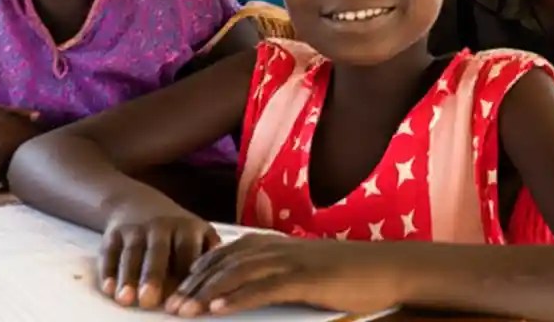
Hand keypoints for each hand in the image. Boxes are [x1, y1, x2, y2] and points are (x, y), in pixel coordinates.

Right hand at [98, 205, 220, 308]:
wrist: (136, 203)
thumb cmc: (176, 230)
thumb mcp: (197, 232)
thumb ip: (209, 254)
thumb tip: (220, 284)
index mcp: (187, 227)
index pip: (188, 254)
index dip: (186, 277)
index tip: (184, 301)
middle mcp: (161, 225)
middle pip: (157, 251)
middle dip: (153, 276)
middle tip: (149, 301)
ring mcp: (135, 228)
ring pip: (132, 253)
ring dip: (127, 277)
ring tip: (125, 300)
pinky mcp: (114, 233)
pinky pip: (109, 252)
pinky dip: (108, 271)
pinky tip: (108, 290)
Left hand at [166, 235, 405, 316]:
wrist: (386, 267)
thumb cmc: (346, 273)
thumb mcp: (303, 270)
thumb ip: (274, 274)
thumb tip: (245, 290)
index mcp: (274, 244)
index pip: (224, 255)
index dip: (196, 272)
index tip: (174, 290)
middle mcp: (277, 248)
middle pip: (224, 263)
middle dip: (192, 285)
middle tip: (167, 305)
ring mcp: (292, 262)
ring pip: (239, 274)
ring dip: (207, 293)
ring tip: (184, 310)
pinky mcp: (306, 279)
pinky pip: (266, 288)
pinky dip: (239, 298)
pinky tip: (220, 309)